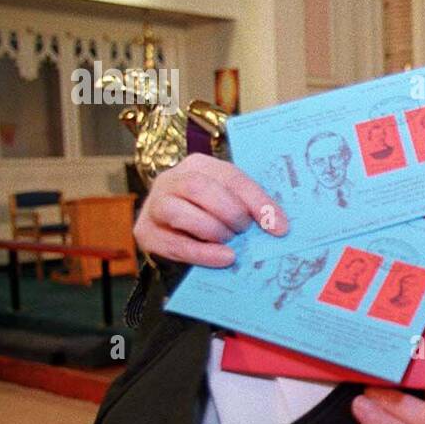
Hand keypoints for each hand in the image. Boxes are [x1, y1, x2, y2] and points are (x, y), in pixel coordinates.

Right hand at [132, 153, 287, 266]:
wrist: (174, 237)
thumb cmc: (209, 217)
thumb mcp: (230, 205)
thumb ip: (248, 208)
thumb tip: (279, 226)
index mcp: (199, 165)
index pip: (231, 176)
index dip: (257, 202)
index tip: (279, 226)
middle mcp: (172, 179)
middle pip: (200, 187)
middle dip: (230, 212)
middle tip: (245, 231)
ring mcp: (155, 205)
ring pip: (179, 211)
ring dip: (212, 229)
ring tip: (231, 243)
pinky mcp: (145, 232)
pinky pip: (173, 244)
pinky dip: (201, 253)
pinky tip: (223, 258)